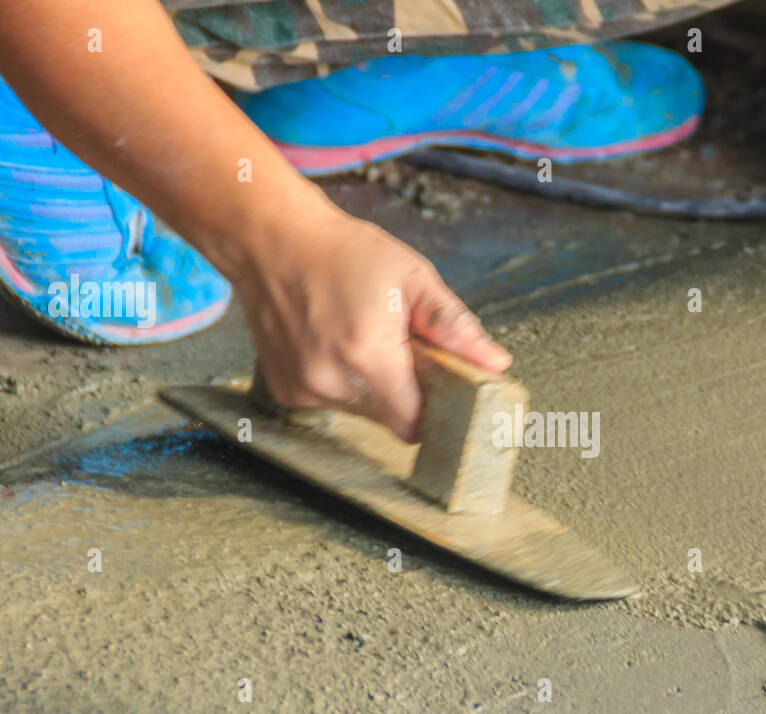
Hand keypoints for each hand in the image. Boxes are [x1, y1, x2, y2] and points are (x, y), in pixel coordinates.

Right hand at [233, 205, 511, 441]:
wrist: (271, 239)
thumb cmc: (343, 252)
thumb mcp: (412, 277)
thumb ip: (454, 326)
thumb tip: (494, 363)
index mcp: (368, 357)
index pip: (415, 423)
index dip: (434, 409)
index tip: (440, 386)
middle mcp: (331, 382)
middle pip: (390, 419)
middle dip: (406, 393)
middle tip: (402, 349)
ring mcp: (303, 390)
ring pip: (361, 412)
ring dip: (372, 387)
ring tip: (364, 338)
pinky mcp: (285, 390)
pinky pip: (330, 401)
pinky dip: (341, 382)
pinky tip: (335, 342)